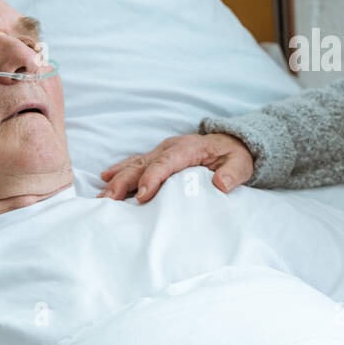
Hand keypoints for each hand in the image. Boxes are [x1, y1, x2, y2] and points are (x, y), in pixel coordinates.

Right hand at [98, 132, 253, 202]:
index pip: (167, 163)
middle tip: (109, 200)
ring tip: (102, 196)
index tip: (142, 195)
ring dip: (117, 180)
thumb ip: (233, 174)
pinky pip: (135, 163)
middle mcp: (170, 148)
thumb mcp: (241, 164)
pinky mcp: (157, 157)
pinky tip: (105, 180)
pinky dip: (120, 171)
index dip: (153, 178)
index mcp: (189, 149)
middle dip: (125, 182)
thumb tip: (221, 184)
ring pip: (135, 164)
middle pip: (144, 164)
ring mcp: (161, 151)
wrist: (231, 143)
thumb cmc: (234, 156)